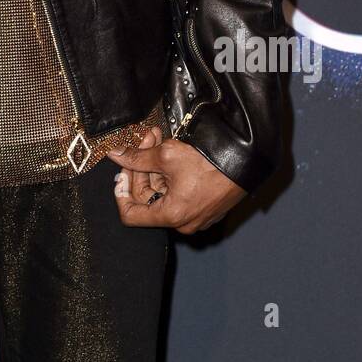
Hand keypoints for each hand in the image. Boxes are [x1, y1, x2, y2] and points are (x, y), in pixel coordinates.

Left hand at [106, 128, 246, 232]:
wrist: (246, 160)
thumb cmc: (210, 162)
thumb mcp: (167, 155)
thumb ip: (136, 157)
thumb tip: (115, 154)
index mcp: (172, 215)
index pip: (130, 214)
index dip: (121, 191)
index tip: (122, 172)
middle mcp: (184, 222)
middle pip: (148, 198)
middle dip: (142, 167)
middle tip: (145, 141)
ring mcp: (197, 216)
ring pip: (164, 192)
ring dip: (156, 166)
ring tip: (158, 139)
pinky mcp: (206, 208)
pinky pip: (179, 194)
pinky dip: (171, 174)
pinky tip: (172, 152)